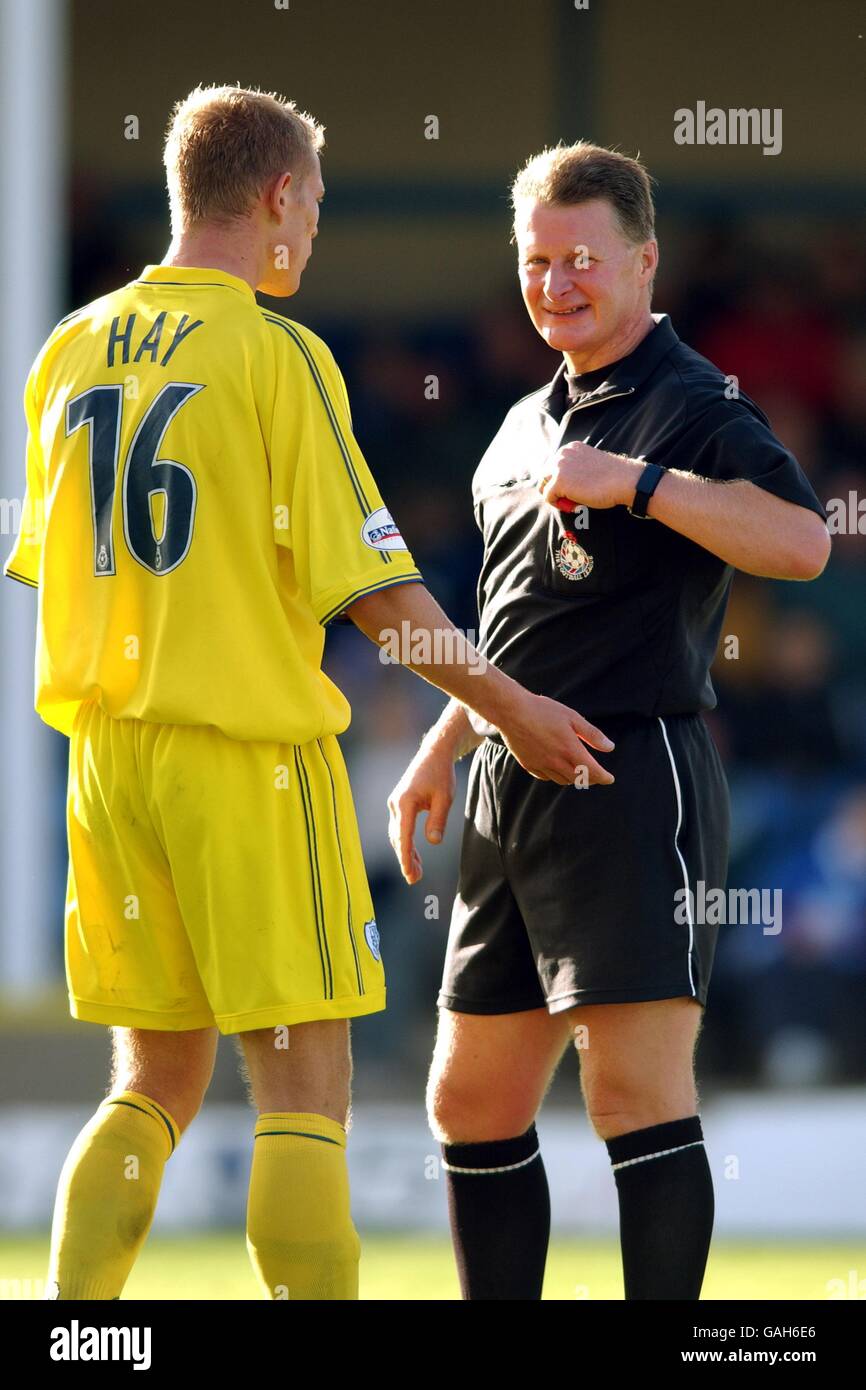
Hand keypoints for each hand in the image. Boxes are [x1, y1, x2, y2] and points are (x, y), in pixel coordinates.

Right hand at [387, 741, 456, 884]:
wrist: (433, 754)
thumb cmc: (441, 774)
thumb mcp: (445, 798)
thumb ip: (438, 820)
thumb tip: (432, 842)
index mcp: (405, 802)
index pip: (403, 834)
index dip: (405, 856)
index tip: (408, 873)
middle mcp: (396, 804)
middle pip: (397, 837)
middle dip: (405, 859)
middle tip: (414, 879)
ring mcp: (396, 804)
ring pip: (398, 834)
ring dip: (406, 853)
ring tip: (416, 873)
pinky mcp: (400, 805)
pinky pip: (401, 828)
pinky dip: (407, 843)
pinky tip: (415, 857)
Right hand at [498, 690, 614, 786]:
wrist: (512, 712)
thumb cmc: (543, 710)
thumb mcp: (572, 717)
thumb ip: (592, 735)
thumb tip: (610, 747)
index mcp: (570, 750)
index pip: (593, 772)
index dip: (604, 777)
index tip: (609, 779)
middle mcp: (556, 762)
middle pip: (579, 779)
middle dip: (591, 779)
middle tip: (597, 776)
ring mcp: (541, 765)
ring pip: (562, 780)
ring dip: (574, 779)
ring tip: (578, 772)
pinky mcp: (529, 765)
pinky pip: (546, 777)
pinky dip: (556, 776)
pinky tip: (557, 769)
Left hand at [539, 441, 641, 510]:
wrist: (624, 480)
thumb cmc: (612, 476)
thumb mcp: (589, 464)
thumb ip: (575, 468)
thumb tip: (564, 483)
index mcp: (569, 448)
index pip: (553, 466)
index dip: (561, 481)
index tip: (577, 489)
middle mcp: (562, 453)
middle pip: (545, 475)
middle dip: (555, 489)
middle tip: (572, 499)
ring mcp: (559, 466)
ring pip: (543, 486)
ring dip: (556, 497)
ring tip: (573, 502)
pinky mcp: (559, 481)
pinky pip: (548, 497)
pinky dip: (559, 505)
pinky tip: (575, 505)